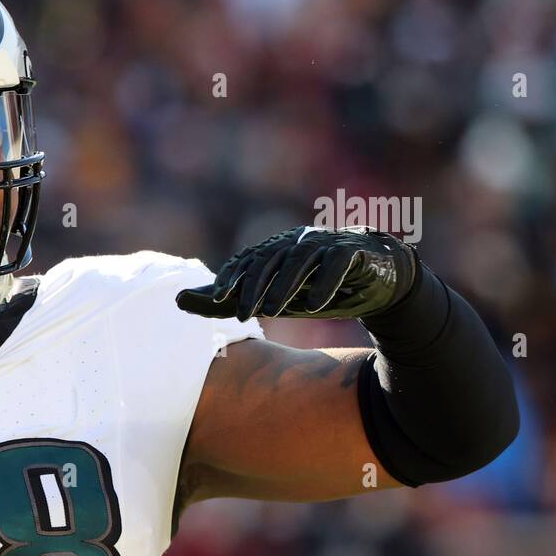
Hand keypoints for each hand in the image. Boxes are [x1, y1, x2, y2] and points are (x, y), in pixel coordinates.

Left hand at [175, 226, 418, 320]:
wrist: (378, 284)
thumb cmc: (315, 290)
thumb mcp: (269, 299)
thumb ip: (225, 299)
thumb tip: (177, 300)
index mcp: (277, 249)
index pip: (249, 260)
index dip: (233, 277)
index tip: (217, 299)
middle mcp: (299, 241)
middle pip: (271, 258)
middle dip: (255, 285)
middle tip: (243, 313)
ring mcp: (328, 243)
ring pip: (301, 259)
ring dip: (286, 287)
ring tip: (272, 312)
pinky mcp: (356, 251)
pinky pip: (339, 262)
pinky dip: (325, 283)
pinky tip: (315, 306)